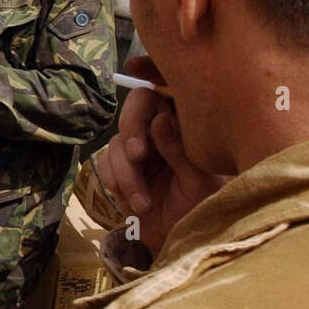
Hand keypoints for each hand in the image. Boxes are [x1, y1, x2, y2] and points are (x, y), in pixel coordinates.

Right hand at [93, 55, 225, 254]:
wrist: (182, 243)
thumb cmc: (203, 209)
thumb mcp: (200, 180)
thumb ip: (179, 149)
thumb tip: (160, 118)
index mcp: (190, 125)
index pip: (168, 89)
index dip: (150, 70)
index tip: (132, 66)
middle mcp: (163, 130)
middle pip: (136, 107)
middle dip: (132, 129)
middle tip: (138, 154)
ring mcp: (140, 148)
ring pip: (118, 140)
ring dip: (126, 172)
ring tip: (142, 201)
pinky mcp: (120, 168)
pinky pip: (106, 163)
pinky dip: (117, 183)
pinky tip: (136, 203)